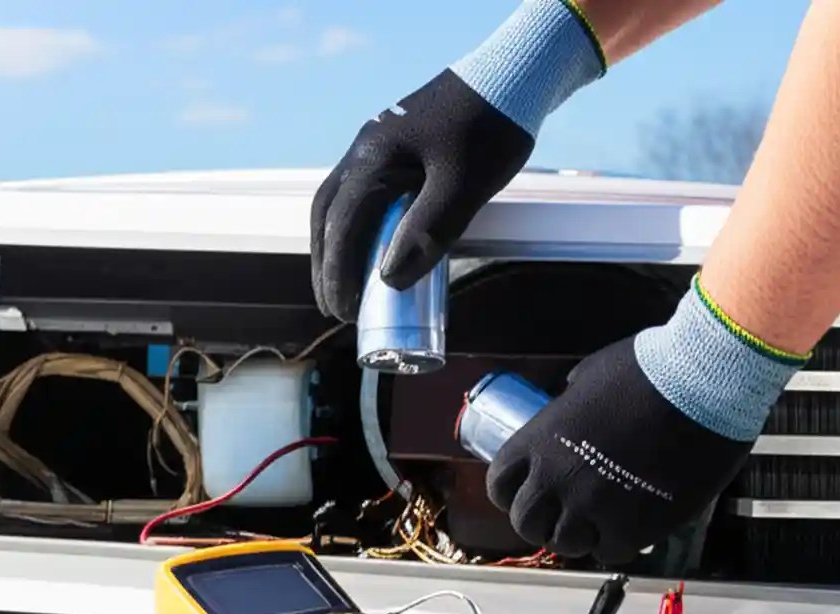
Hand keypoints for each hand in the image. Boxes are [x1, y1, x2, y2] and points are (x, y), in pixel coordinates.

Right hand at [309, 69, 535, 321]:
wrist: (513, 76)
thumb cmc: (491, 131)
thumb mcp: (463, 187)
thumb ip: (426, 233)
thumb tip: (389, 281)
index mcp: (373, 159)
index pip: (342, 227)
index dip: (338, 274)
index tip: (343, 311)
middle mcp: (363, 151)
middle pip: (327, 217)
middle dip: (326, 265)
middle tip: (334, 308)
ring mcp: (374, 145)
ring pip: (337, 204)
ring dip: (334, 246)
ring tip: (341, 283)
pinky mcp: (391, 146)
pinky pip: (358, 193)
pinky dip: (353, 226)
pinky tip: (367, 244)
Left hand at [485, 337, 755, 564]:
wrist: (702, 388)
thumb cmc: (645, 371)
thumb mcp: (586, 379)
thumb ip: (567, 406)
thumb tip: (565, 410)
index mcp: (538, 441)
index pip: (499, 484)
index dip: (511, 493)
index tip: (528, 492)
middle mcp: (556, 479)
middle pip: (526, 522)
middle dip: (540, 521)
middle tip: (561, 514)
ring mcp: (592, 507)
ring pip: (566, 544)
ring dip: (578, 535)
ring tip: (596, 523)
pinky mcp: (634, 528)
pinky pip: (610, 552)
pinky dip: (616, 544)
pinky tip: (628, 527)